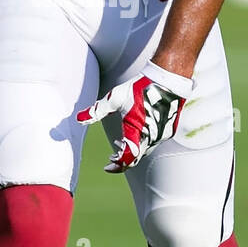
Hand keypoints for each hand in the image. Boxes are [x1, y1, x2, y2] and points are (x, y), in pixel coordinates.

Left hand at [76, 60, 193, 171]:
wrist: (167, 79)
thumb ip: (96, 111)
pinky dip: (142, 142)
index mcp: (137, 131)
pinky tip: (135, 133)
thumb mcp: (114, 98)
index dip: (117, 166)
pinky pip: (153, 142)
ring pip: (145, 150)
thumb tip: (78, 119)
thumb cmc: (140, 88)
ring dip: (131, 150)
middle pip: (135, 157)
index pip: (127, 158)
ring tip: (119, 144)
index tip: (107, 166)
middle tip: (111, 158)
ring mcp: (162, 134)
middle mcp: (151, 137)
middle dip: (122, 159)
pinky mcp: (168, 130)